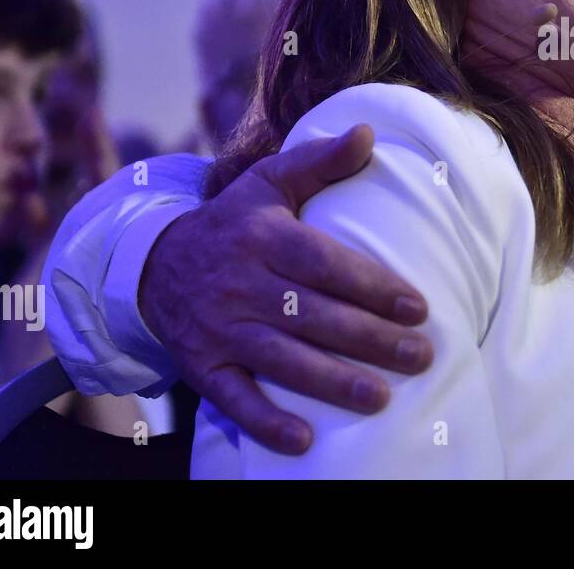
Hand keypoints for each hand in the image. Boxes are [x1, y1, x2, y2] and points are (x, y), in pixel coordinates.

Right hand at [138, 124, 432, 453]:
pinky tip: (305, 440)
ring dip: (332, 382)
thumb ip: (321, 160)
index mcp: (264, 238)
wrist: (152, 265)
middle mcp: (241, 285)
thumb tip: (369, 133)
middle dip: (370, 340)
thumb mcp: (269, 181)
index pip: (325, 265)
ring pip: (282, 360)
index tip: (419, 306)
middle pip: (314, 316)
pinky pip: (234, 399)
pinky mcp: (202, 366)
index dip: (373, 286)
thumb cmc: (233, 222)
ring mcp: (220, 329)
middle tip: (420, 356)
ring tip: (381, 397)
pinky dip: (266, 422)